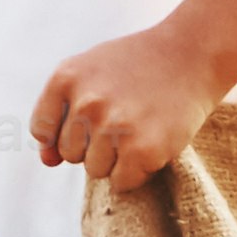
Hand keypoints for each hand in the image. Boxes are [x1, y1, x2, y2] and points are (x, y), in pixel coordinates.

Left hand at [30, 26, 224, 192]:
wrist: (193, 53)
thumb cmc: (138, 65)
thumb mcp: (90, 72)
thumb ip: (60, 112)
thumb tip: (47, 161)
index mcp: (66, 78)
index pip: (43, 131)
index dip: (69, 130)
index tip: (93, 116)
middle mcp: (86, 103)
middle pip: (70, 154)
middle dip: (94, 144)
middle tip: (126, 117)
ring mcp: (114, 127)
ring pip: (95, 170)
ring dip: (117, 159)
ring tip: (141, 128)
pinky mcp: (143, 150)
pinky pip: (122, 183)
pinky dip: (137, 172)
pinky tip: (153, 143)